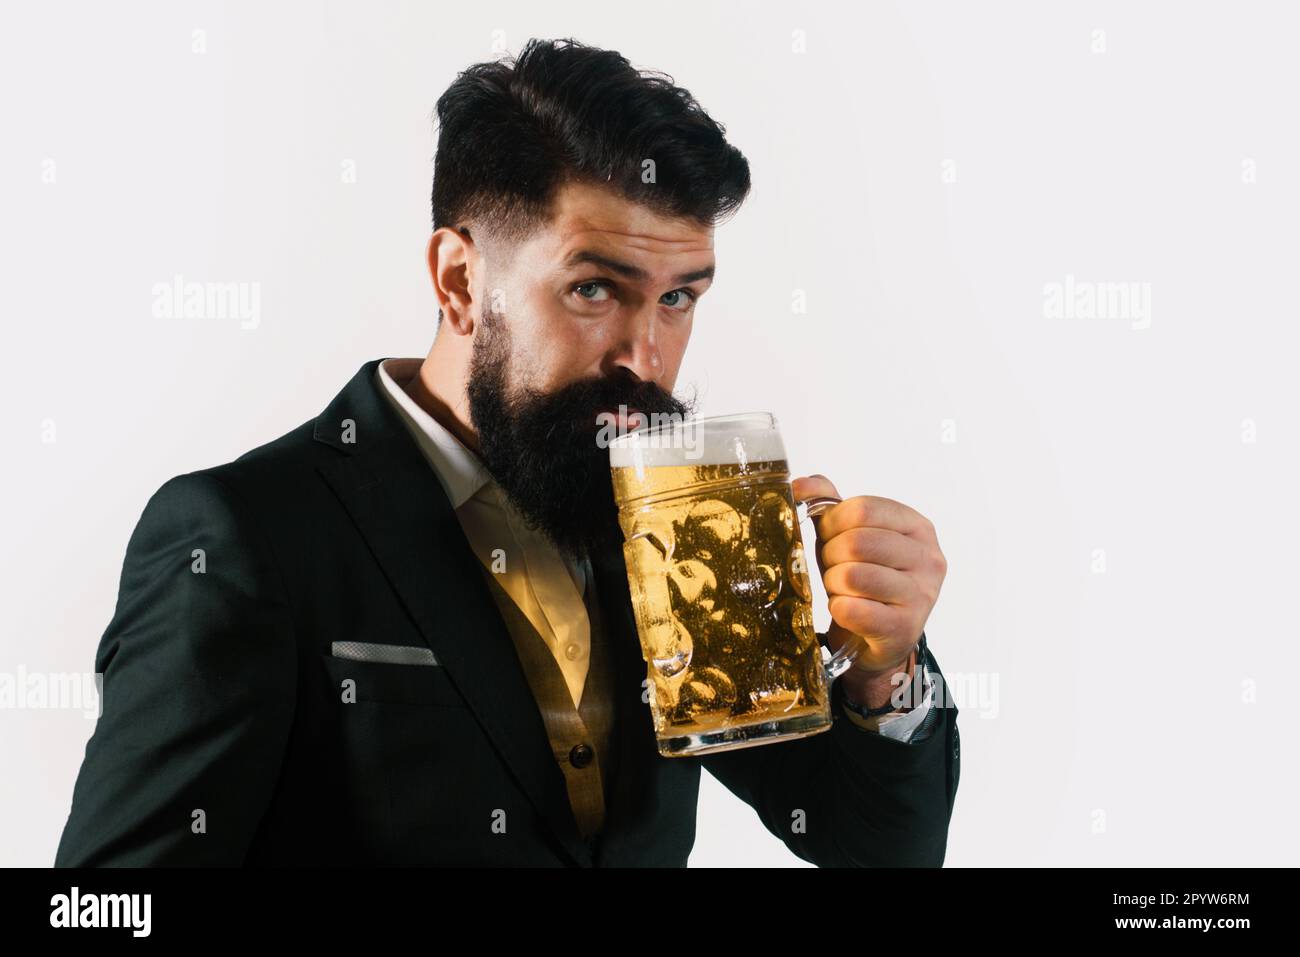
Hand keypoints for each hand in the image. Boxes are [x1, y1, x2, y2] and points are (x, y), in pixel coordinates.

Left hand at [792, 475, 946, 685]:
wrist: (879, 638)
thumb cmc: (863, 578)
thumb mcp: (848, 535)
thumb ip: (828, 502)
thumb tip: (800, 485)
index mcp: (918, 528)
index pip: (864, 508)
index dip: (833, 521)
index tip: (829, 536)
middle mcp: (929, 559)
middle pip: (857, 541)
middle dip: (830, 555)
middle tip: (833, 567)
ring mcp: (921, 596)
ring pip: (852, 576)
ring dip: (834, 583)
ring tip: (842, 589)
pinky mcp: (905, 629)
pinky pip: (851, 609)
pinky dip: (838, 608)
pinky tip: (847, 610)